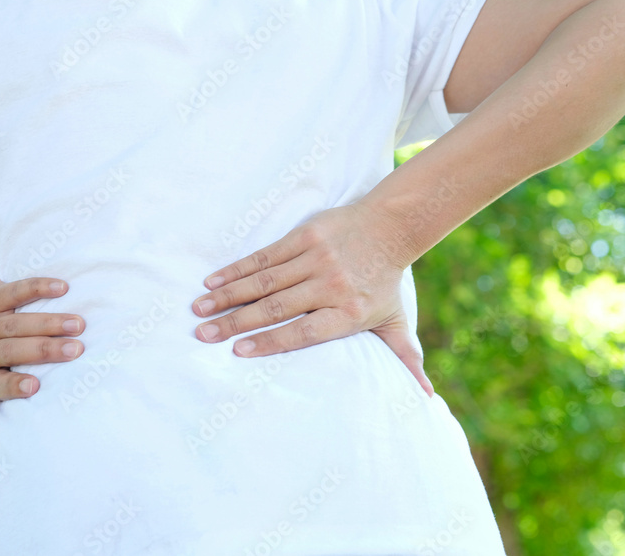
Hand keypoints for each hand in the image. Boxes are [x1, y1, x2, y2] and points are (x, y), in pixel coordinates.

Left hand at [0, 269, 85, 400]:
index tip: (34, 386)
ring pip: (17, 323)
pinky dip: (39, 288)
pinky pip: (16, 292)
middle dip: (47, 350)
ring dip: (50, 323)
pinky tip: (62, 288)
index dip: (14, 386)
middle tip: (77, 350)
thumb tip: (57, 385)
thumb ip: (10, 373)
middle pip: (15, 350)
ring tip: (78, 324)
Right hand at [191, 202, 432, 396]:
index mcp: (348, 312)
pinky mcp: (304, 237)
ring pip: (263, 281)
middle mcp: (330, 286)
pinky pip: (265, 256)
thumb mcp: (394, 321)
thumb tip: (425, 397)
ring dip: (227, 296)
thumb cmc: (385, 281)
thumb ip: (404, 357)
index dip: (270, 341)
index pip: (303, 332)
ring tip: (199, 310)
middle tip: (203, 336)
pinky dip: (237, 269)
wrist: (390, 227)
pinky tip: (213, 280)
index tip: (238, 351)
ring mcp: (315, 259)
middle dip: (235, 322)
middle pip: (276, 307)